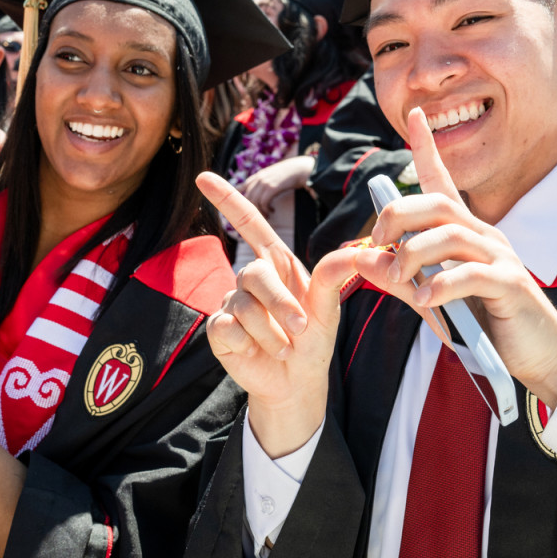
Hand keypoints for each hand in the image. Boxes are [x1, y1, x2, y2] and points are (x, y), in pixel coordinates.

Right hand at [195, 172, 357, 457]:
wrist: (297, 381)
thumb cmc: (313, 340)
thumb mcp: (330, 308)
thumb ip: (335, 275)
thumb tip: (354, 251)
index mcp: (277, 264)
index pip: (249, 224)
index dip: (227, 199)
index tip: (202, 176)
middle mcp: (250, 279)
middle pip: (253, 273)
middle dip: (279, 305)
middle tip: (299, 330)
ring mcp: (231, 303)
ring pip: (242, 306)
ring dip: (270, 332)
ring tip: (282, 346)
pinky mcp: (218, 329)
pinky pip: (227, 327)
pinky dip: (249, 343)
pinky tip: (255, 351)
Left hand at [237, 154, 315, 215]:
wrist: (302, 168)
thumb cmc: (291, 173)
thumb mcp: (275, 175)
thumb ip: (266, 181)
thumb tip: (262, 192)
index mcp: (259, 175)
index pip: (242, 187)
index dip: (238, 197)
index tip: (239, 207)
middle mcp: (259, 178)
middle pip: (247, 197)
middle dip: (250, 210)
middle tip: (259, 217)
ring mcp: (265, 182)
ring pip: (254, 201)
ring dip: (259, 211)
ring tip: (267, 216)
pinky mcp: (272, 187)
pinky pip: (263, 202)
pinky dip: (266, 209)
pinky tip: (272, 211)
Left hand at [346, 110, 556, 407]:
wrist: (538, 358)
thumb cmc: (485, 327)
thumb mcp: (433, 299)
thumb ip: (398, 277)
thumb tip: (360, 256)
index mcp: (468, 234)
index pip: (444, 182)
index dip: (427, 148)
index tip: (414, 115)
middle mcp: (486, 236)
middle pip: (438, 202)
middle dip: (399, 215)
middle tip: (375, 242)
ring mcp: (501, 259)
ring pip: (451, 234)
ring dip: (414, 253)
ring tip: (398, 278)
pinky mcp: (511, 286)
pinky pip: (471, 274)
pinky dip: (441, 286)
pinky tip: (425, 303)